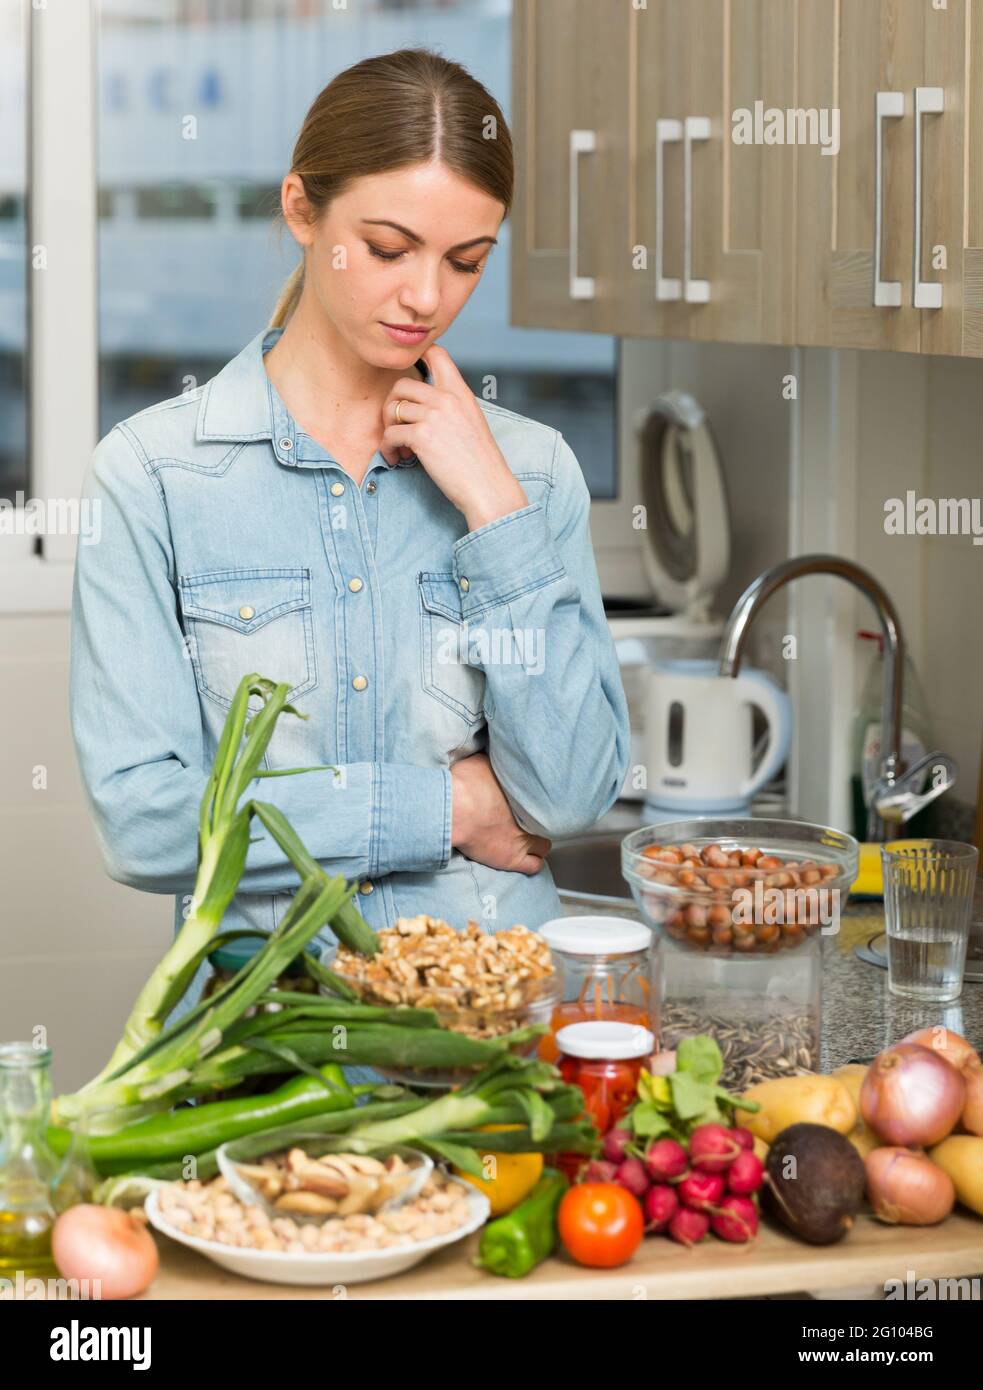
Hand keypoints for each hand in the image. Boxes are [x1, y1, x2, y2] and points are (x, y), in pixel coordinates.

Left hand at [379, 345, 528, 530]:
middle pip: (402, 384)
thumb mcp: (471, 422)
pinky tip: (398, 459)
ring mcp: (433, 415)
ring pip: (392, 408)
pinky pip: (390, 434)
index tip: (409, 383)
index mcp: (460, 392)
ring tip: (400, 447)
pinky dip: (388, 448)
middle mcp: (447, 398)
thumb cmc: (479, 462)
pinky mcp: (422, 436)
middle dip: (392, 406)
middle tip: (397, 427)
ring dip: (388, 429)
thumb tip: (422, 405)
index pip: (436, 354)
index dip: (416, 358)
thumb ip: (450, 407)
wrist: (488, 487)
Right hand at [450, 752, 551, 874]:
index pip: (542, 796)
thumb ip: (496, 761)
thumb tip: (499, 754)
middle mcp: (530, 815)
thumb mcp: (482, 760)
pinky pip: (534, 865)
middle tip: (528, 819)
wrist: (456, 810)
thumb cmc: (465, 784)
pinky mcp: (512, 858)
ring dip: (538, 842)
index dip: (535, 800)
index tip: (528, 800)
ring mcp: (523, 839)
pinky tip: (526, 858)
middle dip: (538, 820)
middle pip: (548, 820)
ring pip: (545, 845)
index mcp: (524, 792)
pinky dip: (532, 862)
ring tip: (528, 839)